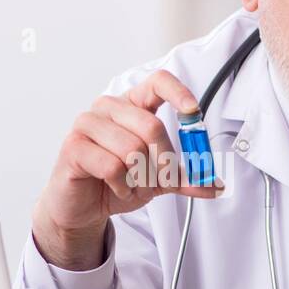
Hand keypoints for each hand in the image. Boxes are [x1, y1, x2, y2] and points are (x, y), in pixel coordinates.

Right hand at [33, 70, 222, 269]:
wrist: (81, 205)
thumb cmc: (115, 182)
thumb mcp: (157, 179)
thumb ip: (184, 178)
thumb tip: (214, 185)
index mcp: (131, 105)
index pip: (158, 82)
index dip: (179, 93)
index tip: (193, 113)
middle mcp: (109, 108)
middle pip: (152, 126)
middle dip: (162, 162)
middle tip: (157, 180)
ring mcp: (87, 124)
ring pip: (132, 149)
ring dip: (141, 179)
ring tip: (132, 186)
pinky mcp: (74, 146)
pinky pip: (112, 166)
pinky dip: (122, 186)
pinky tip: (116, 188)